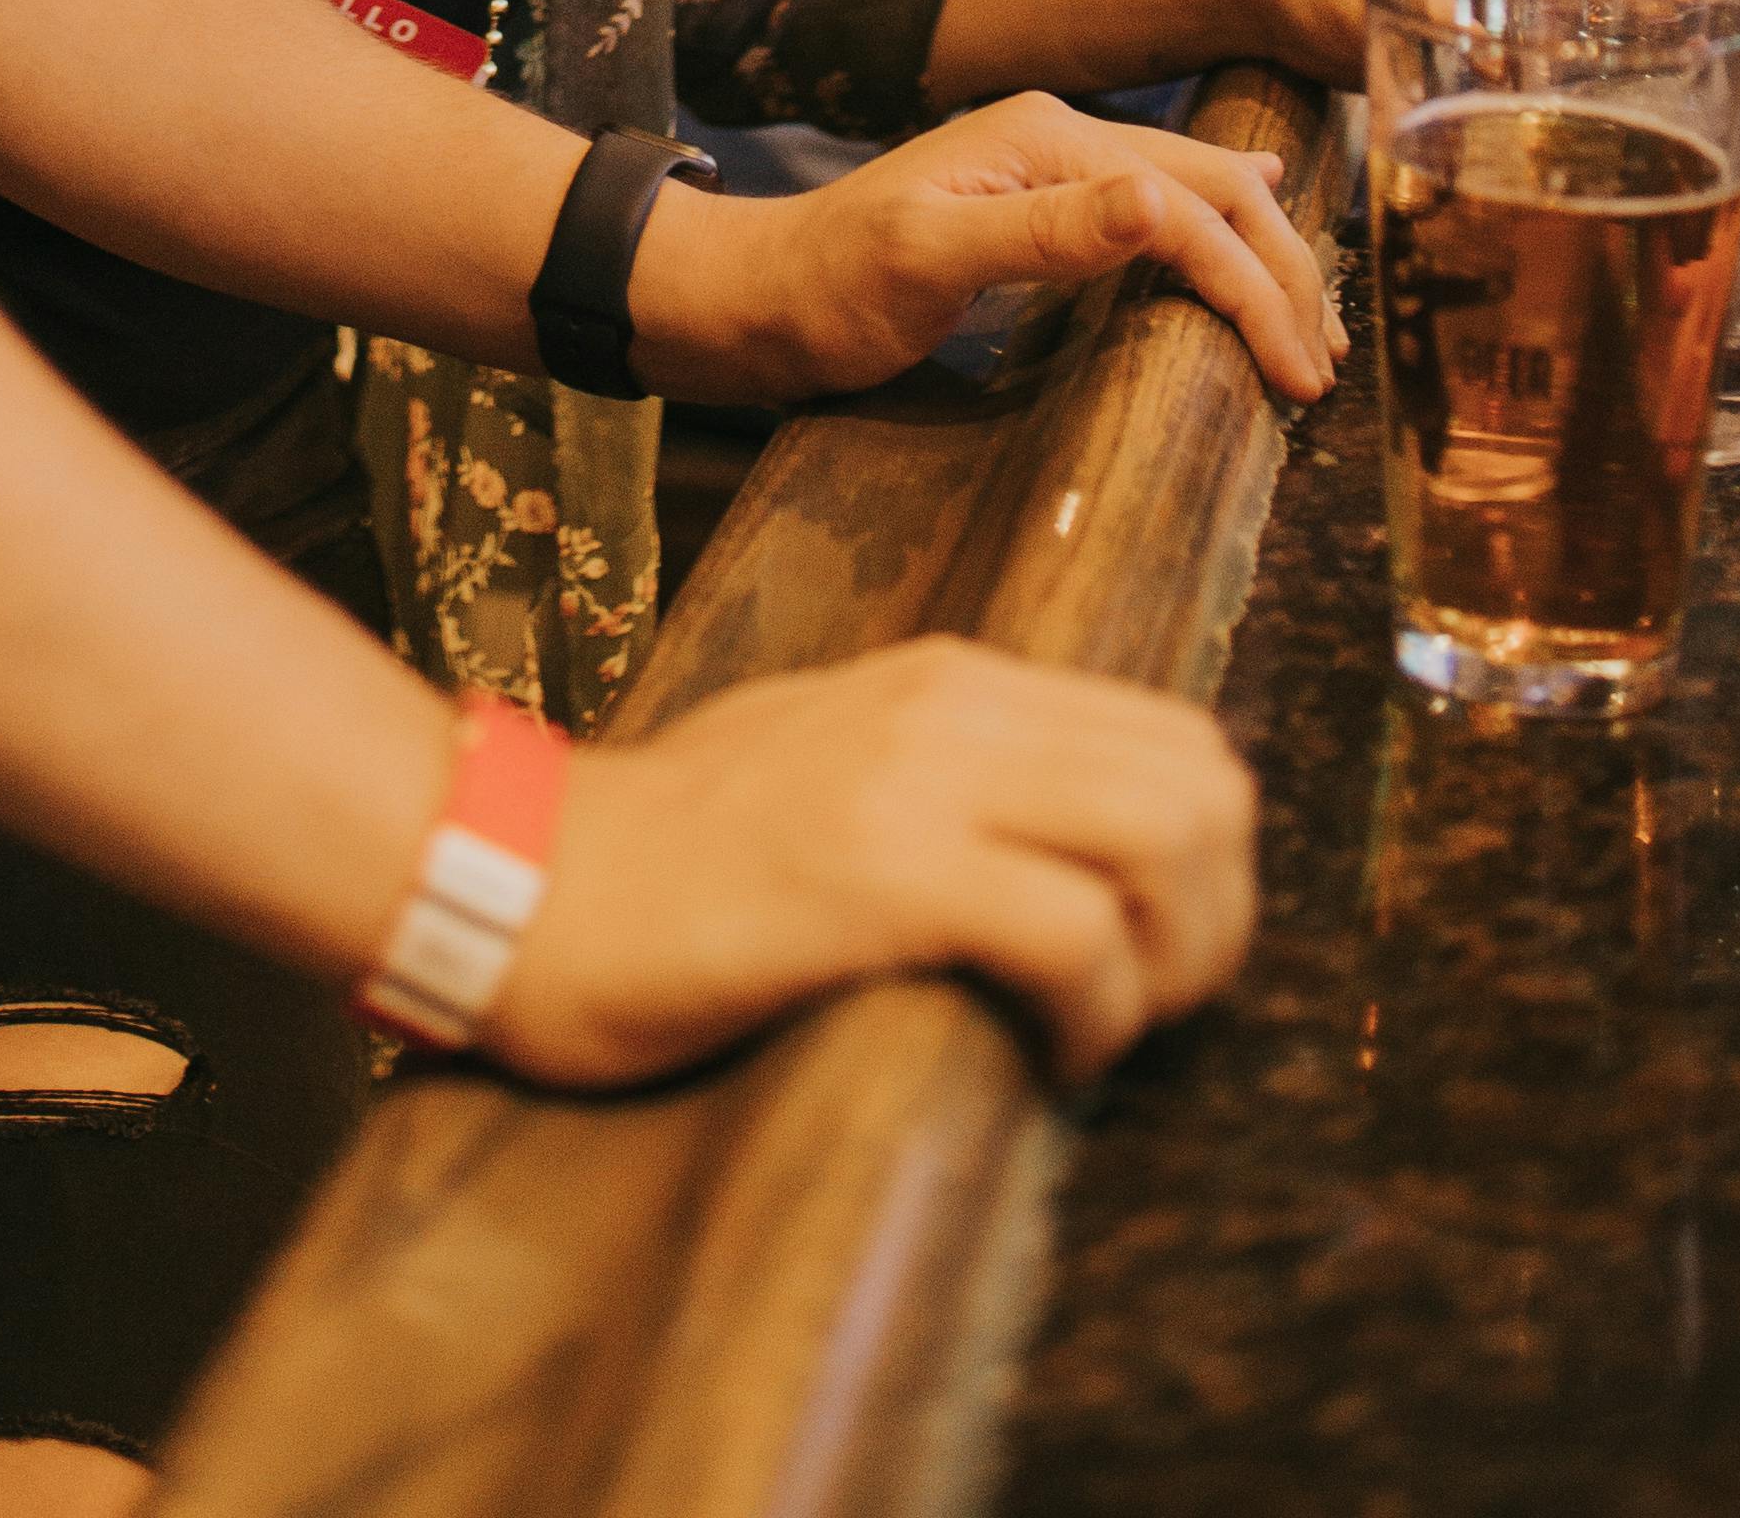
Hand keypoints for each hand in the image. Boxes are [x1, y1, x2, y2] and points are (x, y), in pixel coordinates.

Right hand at [493, 635, 1256, 1091]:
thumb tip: (1075, 856)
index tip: (1152, 957)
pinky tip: (1051, 1057)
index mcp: (951, 681)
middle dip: (1217, 918)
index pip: (1177, 735)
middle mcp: (952, 704)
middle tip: (1146, 1009)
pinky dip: (1101, 1013)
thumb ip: (950, 782)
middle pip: (1207, 780)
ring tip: (1104, 1031)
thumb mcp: (834, 767)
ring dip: (1176, 962)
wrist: (522, 880)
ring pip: (1170, 836)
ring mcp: (917, 779)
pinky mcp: (880, 872)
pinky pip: (1076, 931)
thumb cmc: (671, 858)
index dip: (1208, 863)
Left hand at [639, 93, 1345, 411]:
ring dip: (1261, 257)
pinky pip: (1159, 213)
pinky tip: (1250, 225)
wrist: (750, 299)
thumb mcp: (928, 260)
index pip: (1191, 207)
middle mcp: (1061, 138)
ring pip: (1195, 197)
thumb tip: (1160, 204)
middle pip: (1212, 190)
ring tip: (1314, 327)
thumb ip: (1044, 233)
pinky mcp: (1041, 210)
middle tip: (1326, 365)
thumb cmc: (828, 290)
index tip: (1297, 378)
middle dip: (1282, 271)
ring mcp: (1052, 170)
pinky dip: (1219, 238)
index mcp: (1047, 139)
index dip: (1254, 288)